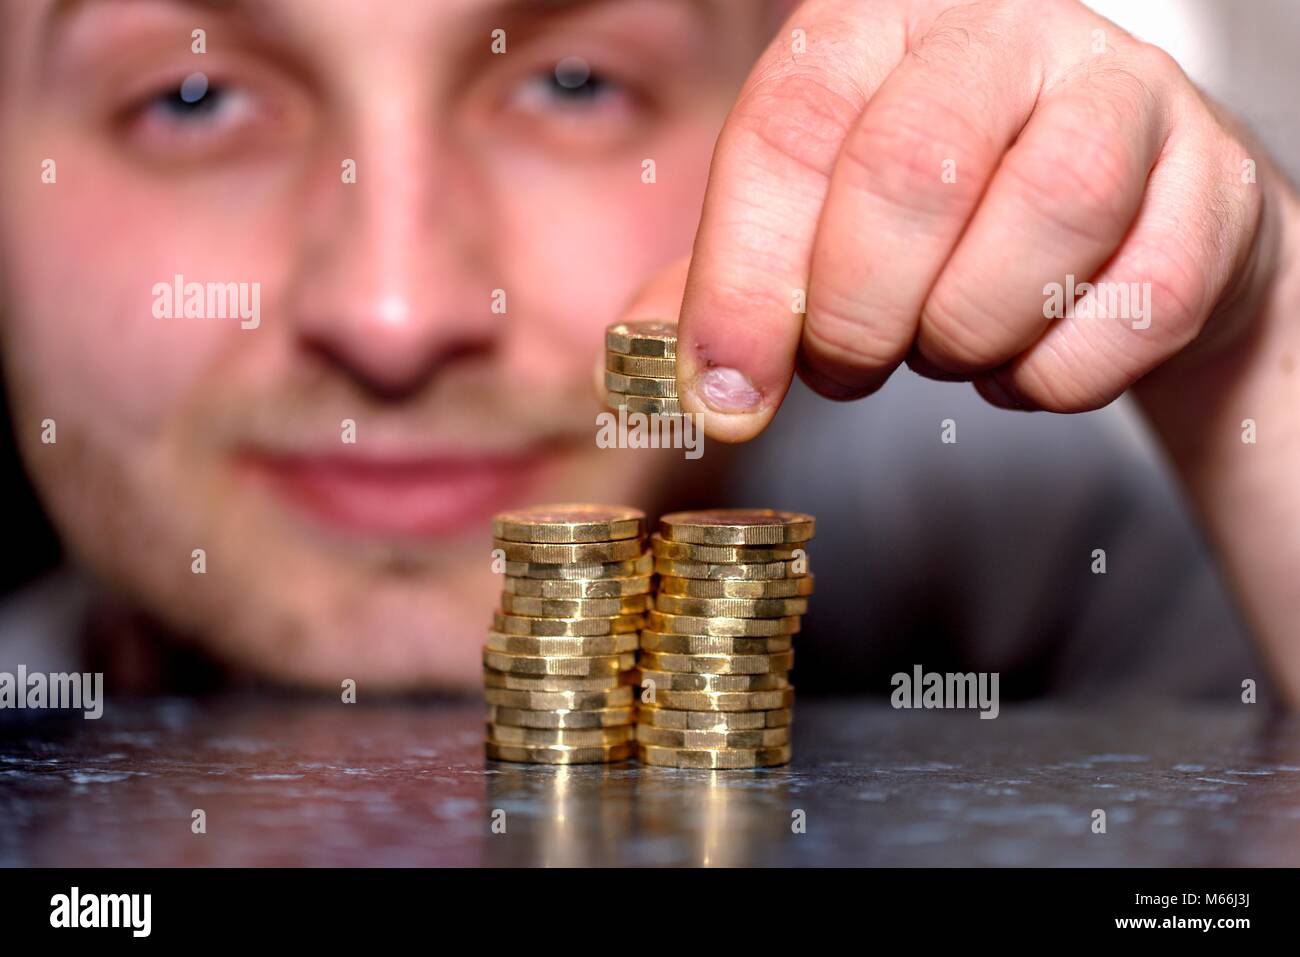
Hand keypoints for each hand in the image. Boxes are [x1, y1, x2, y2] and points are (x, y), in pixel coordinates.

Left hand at [621, 0, 1278, 441]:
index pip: (787, 132)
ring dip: (969, 337)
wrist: (1116, 232)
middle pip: (906, 176)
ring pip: (1038, 230)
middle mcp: (1002, 31)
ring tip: (953, 340)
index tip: (729, 394)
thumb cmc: (942, 225)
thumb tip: (649, 373)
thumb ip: (723, 288)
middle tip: (855, 365)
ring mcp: (1124, 93)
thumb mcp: (813, 236)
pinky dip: (1062, 373)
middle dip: (862, 318)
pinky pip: (1133, 308)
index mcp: (875, 26)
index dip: (745, 277)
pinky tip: (1034, 352)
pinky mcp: (1213, 183)